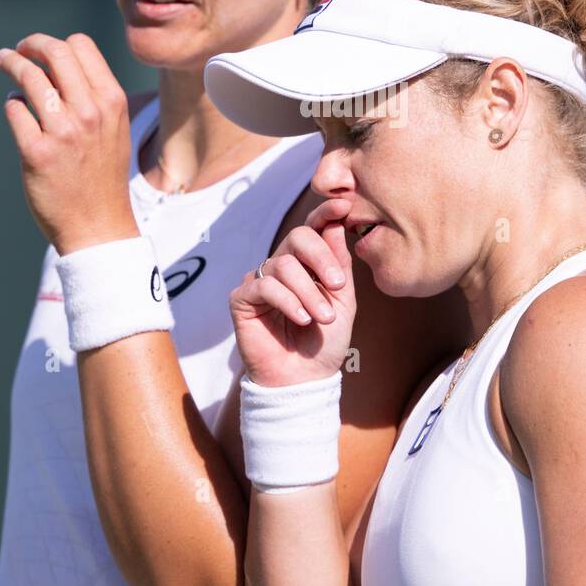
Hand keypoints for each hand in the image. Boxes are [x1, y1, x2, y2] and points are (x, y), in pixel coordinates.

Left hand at [0, 32, 138, 255]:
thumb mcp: (113, 129)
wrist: (99, 224)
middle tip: (17, 50)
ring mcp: (63, 131)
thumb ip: (93, 96)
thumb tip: (56, 65)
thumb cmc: (103, 176)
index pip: (81, 46)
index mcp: (112, 101)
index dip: (57, 43)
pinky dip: (12, 104)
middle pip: (54, 52)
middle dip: (30, 44)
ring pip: (29, 76)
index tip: (42, 51)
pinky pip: (14, 109)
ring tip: (3, 63)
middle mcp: (89, 112)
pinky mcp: (36, 152)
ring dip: (11, 64)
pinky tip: (17, 111)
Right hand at [229, 198, 355, 387]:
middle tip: (337, 285)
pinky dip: (288, 301)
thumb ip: (339, 265)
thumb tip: (336, 223)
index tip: (343, 206)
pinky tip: (301, 319)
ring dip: (308, 292)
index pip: (313, 229)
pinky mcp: (242, 299)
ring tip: (321, 318)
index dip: (325, 213)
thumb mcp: (342, 302)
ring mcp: (260, 281)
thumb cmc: (324, 342)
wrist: (304, 380)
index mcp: (308, 264)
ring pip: (283, 265)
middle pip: (298, 237)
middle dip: (321, 258)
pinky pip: (264, 285)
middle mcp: (282, 267)